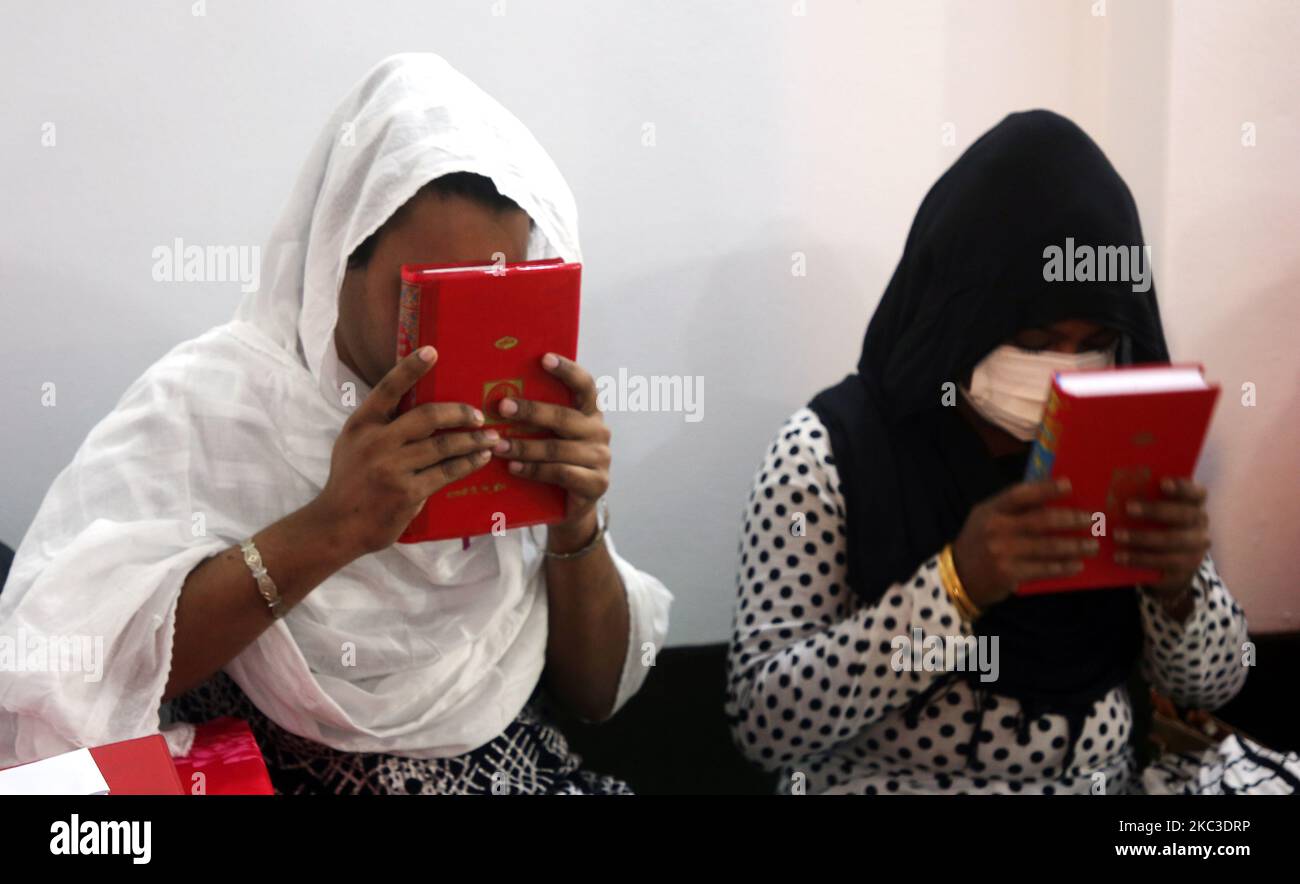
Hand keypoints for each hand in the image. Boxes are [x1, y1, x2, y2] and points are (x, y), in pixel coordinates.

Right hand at [312, 346, 497, 557]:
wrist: (338, 525)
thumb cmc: (350, 481)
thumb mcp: (353, 443)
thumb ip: (379, 424)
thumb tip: (415, 403)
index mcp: (362, 424)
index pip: (388, 388)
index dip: (411, 367)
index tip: (432, 351)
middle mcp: (376, 442)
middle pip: (427, 416)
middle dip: (459, 412)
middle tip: (479, 414)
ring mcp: (392, 468)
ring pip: (443, 446)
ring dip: (472, 440)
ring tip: (491, 437)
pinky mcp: (408, 492)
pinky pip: (447, 472)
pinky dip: (468, 463)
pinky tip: (481, 458)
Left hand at [492, 353, 609, 551]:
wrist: (571, 505)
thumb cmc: (553, 462)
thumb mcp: (549, 436)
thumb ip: (537, 417)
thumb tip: (497, 394)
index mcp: (590, 412)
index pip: (584, 385)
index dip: (567, 371)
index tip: (544, 358)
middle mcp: (599, 431)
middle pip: (564, 417)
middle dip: (531, 411)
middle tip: (502, 406)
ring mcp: (600, 458)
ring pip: (558, 448)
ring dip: (524, 446)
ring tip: (497, 446)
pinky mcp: (596, 483)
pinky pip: (561, 473)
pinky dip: (534, 470)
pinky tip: (513, 468)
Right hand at [951, 478, 1099, 608]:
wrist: (958, 576)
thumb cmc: (979, 542)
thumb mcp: (987, 518)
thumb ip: (1012, 508)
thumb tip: (1050, 497)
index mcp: (991, 510)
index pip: (1020, 494)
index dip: (1045, 488)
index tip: (1069, 485)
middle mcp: (996, 529)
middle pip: (1040, 520)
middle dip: (1071, 519)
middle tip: (1092, 519)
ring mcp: (1002, 552)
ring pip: (1047, 547)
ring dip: (1074, 545)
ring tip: (1092, 544)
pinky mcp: (1009, 574)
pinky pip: (1043, 569)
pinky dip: (1063, 567)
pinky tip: (1077, 565)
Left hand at [1115, 477, 1209, 600]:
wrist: (1170, 563)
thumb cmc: (1156, 524)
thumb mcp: (1155, 509)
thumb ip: (1146, 498)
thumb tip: (1115, 487)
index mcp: (1195, 504)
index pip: (1196, 493)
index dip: (1182, 488)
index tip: (1162, 482)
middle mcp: (1200, 524)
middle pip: (1183, 515)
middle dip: (1155, 511)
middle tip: (1128, 507)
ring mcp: (1196, 547)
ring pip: (1172, 541)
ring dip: (1142, 538)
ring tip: (1117, 535)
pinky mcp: (1185, 568)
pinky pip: (1163, 564)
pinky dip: (1139, 559)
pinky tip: (1120, 556)